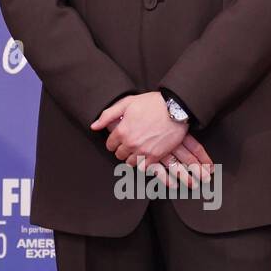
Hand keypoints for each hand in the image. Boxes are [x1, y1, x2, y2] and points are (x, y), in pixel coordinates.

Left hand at [91, 93, 212, 191]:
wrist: (176, 108)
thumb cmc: (153, 103)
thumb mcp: (128, 103)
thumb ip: (108, 115)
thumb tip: (94, 126)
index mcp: (122, 131)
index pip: (110, 145)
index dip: (114, 141)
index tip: (120, 138)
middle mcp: (130, 143)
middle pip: (119, 154)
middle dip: (122, 149)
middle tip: (130, 142)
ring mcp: (143, 151)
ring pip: (130, 162)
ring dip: (132, 157)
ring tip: (138, 148)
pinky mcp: (155, 156)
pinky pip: (143, 167)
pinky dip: (142, 163)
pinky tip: (146, 155)